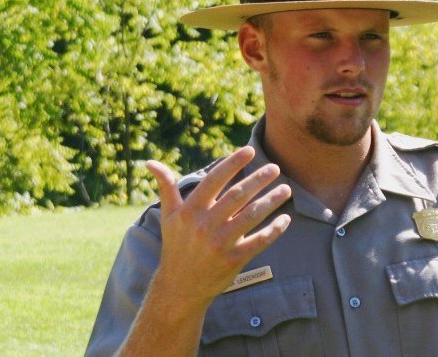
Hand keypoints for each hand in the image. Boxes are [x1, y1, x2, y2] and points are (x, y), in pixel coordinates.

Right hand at [145, 146, 291, 309]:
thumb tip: (151, 163)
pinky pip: (259, 241)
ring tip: (286, 189)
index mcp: (190, 211)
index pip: (214, 180)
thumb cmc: (176, 245)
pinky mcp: (233, 260)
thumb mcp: (169, 216)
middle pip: (237, 196)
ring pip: (251, 216)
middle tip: (275, 167)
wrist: (179, 287)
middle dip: (258, 179)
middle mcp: (204, 225)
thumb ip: (167, 187)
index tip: (250, 150)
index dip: (233, 163)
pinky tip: (285, 219)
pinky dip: (274, 230)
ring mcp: (219, 243)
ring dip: (271, 201)